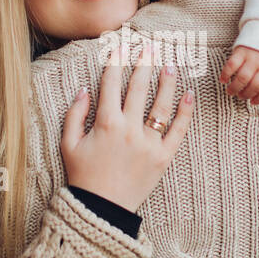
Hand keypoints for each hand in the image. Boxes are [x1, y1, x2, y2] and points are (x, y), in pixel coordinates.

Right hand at [61, 43, 193, 211]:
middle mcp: (129, 129)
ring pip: (161, 105)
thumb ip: (75, 114)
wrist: (101, 210)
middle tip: (149, 47)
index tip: (119, 47)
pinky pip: (178, 131)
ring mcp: (148, 143)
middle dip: (143, 64)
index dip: (115, 62)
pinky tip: (189, 95)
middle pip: (138, 88)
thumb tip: (84, 89)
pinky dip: (185, 112)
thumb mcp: (69, 144)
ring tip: (170, 65)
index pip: (111, 84)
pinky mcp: (163, 157)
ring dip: (166, 82)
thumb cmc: (82, 176)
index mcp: (105, 123)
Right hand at [220, 45, 258, 104]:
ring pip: (242, 78)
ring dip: (235, 88)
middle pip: (254, 86)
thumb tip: (258, 97)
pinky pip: (232, 65)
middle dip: (245, 94)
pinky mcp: (242, 52)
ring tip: (230, 91)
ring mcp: (253, 59)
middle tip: (239, 96)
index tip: (253, 102)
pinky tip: (223, 80)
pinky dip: (226, 74)